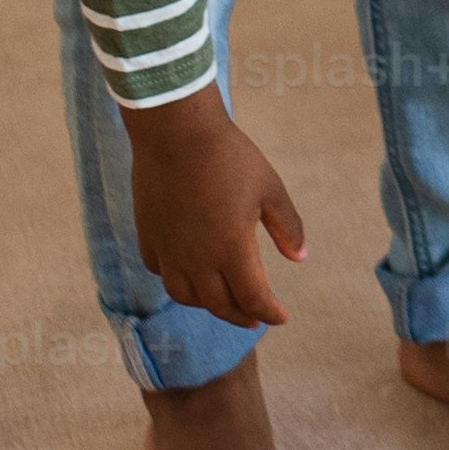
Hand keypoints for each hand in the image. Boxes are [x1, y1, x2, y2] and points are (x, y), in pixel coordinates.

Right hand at [124, 93, 305, 330]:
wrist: (176, 133)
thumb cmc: (229, 157)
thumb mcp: (270, 189)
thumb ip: (286, 227)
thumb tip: (300, 257)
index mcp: (232, 249)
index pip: (253, 298)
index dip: (270, 313)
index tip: (280, 317)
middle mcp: (198, 259)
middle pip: (220, 305)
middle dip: (241, 315)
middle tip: (254, 317)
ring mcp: (169, 249)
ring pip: (185, 295)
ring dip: (207, 303)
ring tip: (221, 299)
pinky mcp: (149, 235)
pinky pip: (160, 271)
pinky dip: (177, 280)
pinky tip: (187, 272)